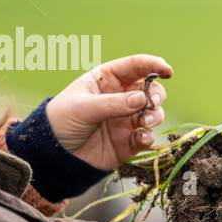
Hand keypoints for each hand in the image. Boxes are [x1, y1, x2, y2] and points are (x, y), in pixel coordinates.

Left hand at [45, 55, 172, 170]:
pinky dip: (149, 137)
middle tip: (151, 104)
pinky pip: (148, 137)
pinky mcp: (130, 141)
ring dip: (154, 116)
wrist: (54, 156)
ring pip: (154, 113)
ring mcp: (127, 119)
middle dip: (156, 95)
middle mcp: (121, 97)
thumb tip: (143, 99)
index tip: (167, 70)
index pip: (135, 66)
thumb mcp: (83, 108)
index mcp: (107, 80)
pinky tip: (140, 139)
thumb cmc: (61, 122)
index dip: (153, 65)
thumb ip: (113, 103)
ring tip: (142, 123)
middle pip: (151, 89)